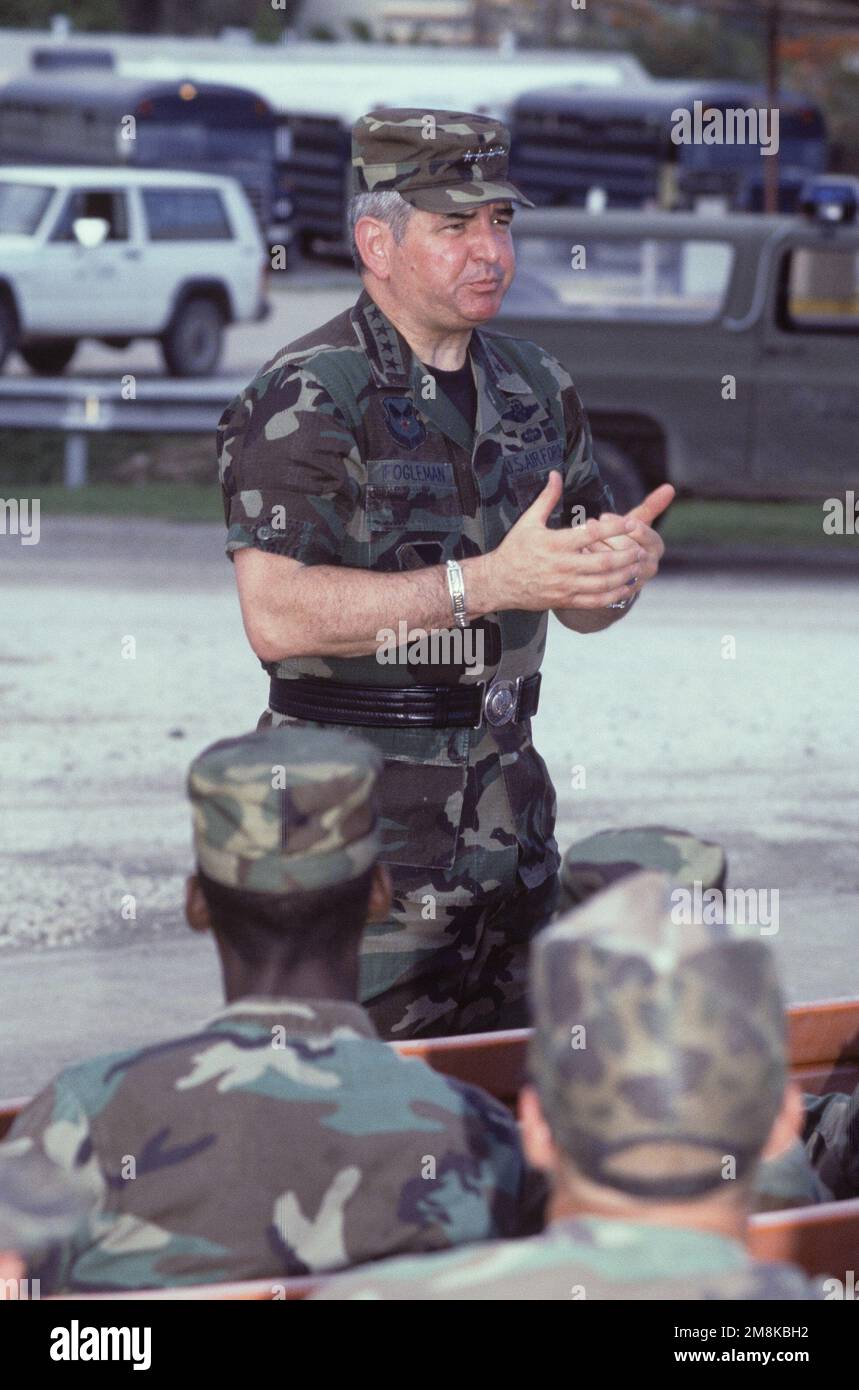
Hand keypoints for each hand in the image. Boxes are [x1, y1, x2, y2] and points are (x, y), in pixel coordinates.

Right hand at [485, 471, 647, 611]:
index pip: (591, 534)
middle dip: (626, 555)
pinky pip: (595, 601)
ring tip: (637, 567)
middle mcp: (563, 566)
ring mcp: (565, 586)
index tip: (632, 522)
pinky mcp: (565, 600)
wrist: (499, 582)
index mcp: (556, 543)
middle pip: (603, 561)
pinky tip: (625, 588)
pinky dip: (613, 596)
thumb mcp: (528, 521)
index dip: (615, 528)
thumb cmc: (515, 549)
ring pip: (602, 583)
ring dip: (624, 575)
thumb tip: (556, 473)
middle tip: (641, 549)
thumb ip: (547, 498)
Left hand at [582, 484, 674, 601]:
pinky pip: (607, 581)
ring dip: (598, 551)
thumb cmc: (627, 540)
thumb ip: (651, 505)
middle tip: (588, 526)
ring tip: (582, 541)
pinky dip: (593, 569)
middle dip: (607, 536)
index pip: (640, 531)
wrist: (620, 571)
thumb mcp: (637, 522)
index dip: (620, 523)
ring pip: (616, 565)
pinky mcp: (622, 594)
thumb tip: (670, 487)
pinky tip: (582, 559)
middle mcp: (651, 565)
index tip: (603, 516)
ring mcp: (638, 581)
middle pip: (627, 549)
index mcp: (656, 546)